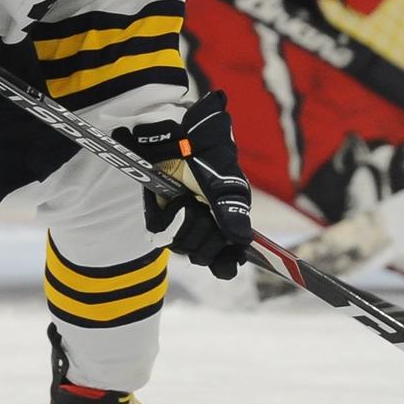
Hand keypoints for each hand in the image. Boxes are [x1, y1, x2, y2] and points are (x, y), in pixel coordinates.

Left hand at [115, 91, 252, 278]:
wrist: (176, 140)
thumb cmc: (207, 158)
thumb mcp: (226, 183)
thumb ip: (233, 211)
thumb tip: (243, 240)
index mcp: (224, 225)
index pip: (227, 261)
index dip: (225, 263)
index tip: (226, 262)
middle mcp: (203, 230)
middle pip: (205, 255)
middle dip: (206, 235)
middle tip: (205, 211)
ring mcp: (181, 227)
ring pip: (184, 247)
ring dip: (188, 223)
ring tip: (189, 201)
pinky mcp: (159, 221)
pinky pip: (163, 235)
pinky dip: (169, 219)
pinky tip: (173, 203)